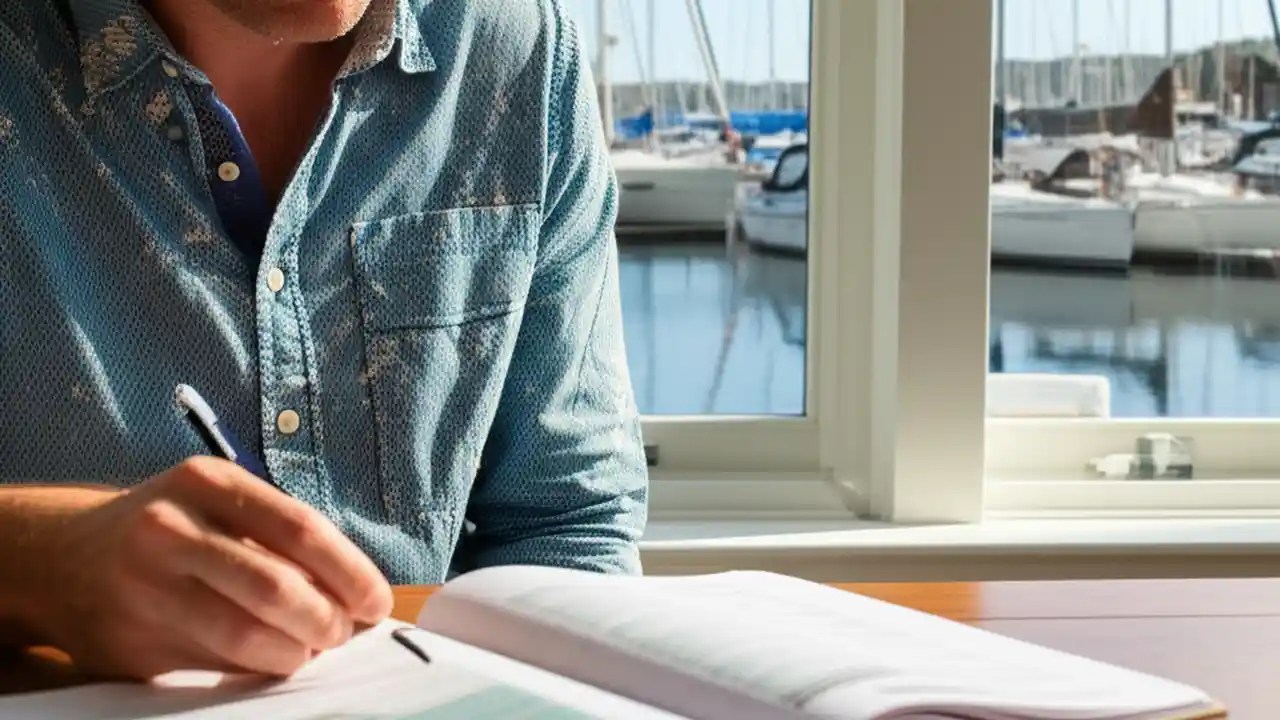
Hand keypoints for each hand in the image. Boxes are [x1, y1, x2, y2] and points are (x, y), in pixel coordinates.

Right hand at [33, 457, 391, 678]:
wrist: (62, 557)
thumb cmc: (170, 528)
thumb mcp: (217, 503)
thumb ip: (279, 537)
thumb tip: (355, 591)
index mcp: (209, 483)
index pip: (301, 528)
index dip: (350, 572)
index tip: (377, 602)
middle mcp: (172, 528)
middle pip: (276, 586)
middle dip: (326, 620)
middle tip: (343, 633)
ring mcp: (146, 587)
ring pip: (245, 634)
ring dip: (294, 652)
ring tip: (307, 650)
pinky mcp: (131, 641)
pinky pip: (215, 663)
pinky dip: (257, 667)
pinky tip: (270, 659)